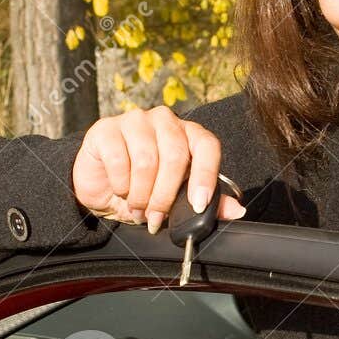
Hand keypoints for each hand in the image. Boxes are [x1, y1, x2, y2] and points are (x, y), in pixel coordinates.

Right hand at [72, 107, 246, 234]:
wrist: (101, 187)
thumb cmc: (144, 189)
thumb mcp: (177, 200)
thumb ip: (208, 203)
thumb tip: (237, 211)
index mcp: (188, 134)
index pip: (207, 146)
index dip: (205, 175)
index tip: (198, 204)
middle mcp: (164, 120)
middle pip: (175, 157)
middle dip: (165, 196)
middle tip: (156, 217)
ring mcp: (134, 120)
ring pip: (147, 161)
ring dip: (141, 195)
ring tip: (137, 208)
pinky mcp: (106, 129)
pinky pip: (119, 160)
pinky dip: (120, 185)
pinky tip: (120, 190)